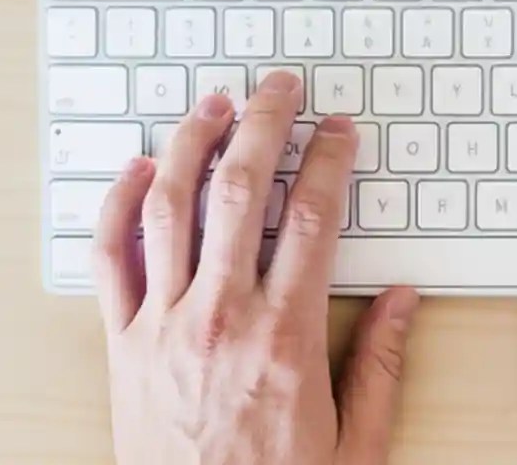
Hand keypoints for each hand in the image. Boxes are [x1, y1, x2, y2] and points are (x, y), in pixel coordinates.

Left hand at [92, 70, 419, 464]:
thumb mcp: (355, 443)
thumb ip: (382, 366)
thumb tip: (404, 301)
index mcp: (287, 337)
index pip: (315, 219)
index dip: (330, 161)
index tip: (338, 132)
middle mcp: (222, 318)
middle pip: (243, 192)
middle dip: (264, 125)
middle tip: (278, 88)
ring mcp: (165, 325)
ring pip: (172, 210)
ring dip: (192, 146)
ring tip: (212, 105)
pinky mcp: (123, 343)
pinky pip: (112, 259)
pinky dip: (119, 206)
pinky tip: (138, 170)